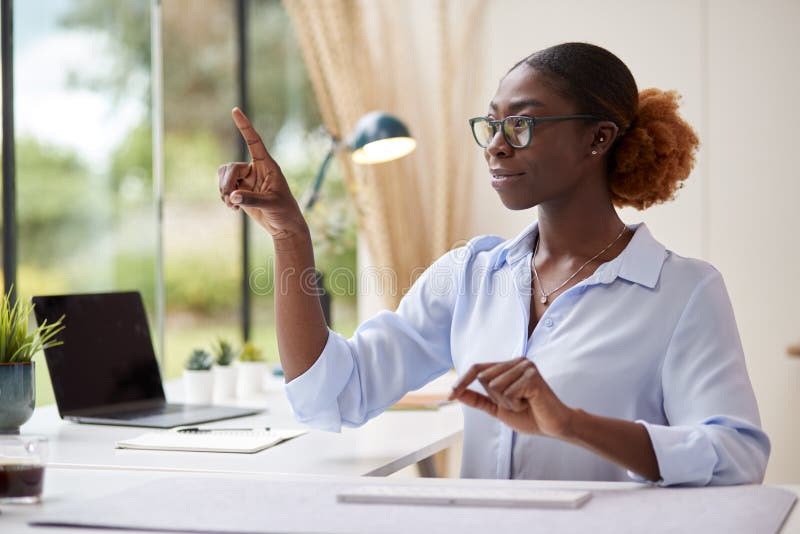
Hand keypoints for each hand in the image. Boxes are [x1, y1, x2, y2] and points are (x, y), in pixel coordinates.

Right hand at [218, 108, 306, 240]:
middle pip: (231, 167)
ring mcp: (247, 179)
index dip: (245, 126)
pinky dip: (225, 197)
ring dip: (224, 190)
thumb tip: (233, 196)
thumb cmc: (284, 212)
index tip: (235, 110)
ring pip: (224, 176)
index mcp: (268, 165)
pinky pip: (224, 187)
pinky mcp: (240, 190)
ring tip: (232, 205)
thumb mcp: (271, 204)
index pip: (254, 141)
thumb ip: (252, 200)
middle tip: (231, 199)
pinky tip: (234, 208)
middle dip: (227, 183)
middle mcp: (256, 169)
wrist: (284, 226)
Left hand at [448, 357, 575, 437]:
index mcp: (507, 366)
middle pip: (484, 378)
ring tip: (524, 403)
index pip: (477, 368)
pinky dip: (516, 404)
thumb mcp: (497, 408)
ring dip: (507, 403)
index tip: (449, 396)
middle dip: (495, 398)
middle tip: (516, 403)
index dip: (462, 381)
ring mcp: (525, 366)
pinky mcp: (532, 376)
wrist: (553, 426)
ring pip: (494, 386)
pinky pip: (508, 393)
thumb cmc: (529, 415)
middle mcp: (517, 361)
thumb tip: (456, 393)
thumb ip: (478, 399)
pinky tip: (530, 403)